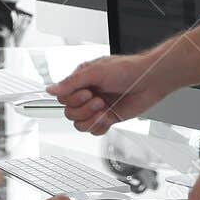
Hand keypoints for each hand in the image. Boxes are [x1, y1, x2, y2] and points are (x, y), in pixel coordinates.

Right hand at [47, 53, 167, 134]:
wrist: (149, 80)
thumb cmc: (126, 69)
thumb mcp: (95, 71)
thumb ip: (71, 82)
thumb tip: (50, 89)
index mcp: (81, 80)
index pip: (62, 97)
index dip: (73, 99)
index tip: (87, 92)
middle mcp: (87, 94)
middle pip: (69, 113)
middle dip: (84, 109)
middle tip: (98, 100)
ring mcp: (97, 107)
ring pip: (80, 124)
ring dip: (91, 119)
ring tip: (103, 109)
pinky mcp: (108, 118)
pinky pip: (94, 130)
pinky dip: (99, 126)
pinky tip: (107, 117)